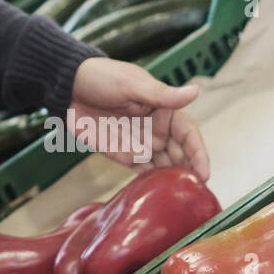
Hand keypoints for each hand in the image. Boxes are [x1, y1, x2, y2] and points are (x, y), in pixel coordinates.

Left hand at [69, 57, 208, 181]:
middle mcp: (157, 129)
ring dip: (172, 180)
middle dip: (188, 172)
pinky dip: (152, 182)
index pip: (189, 134)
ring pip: (164, 167)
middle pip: (180, 155)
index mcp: (164, 110)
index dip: (198, 153)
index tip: (204, 173)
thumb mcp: (133, 84)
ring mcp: (141, 144)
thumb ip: (163, 95)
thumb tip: (195, 92)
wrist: (69, 87)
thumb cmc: (103, 77)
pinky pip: (143, 172)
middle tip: (193, 191)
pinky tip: (158, 193)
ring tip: (178, 197)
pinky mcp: (124, 155)